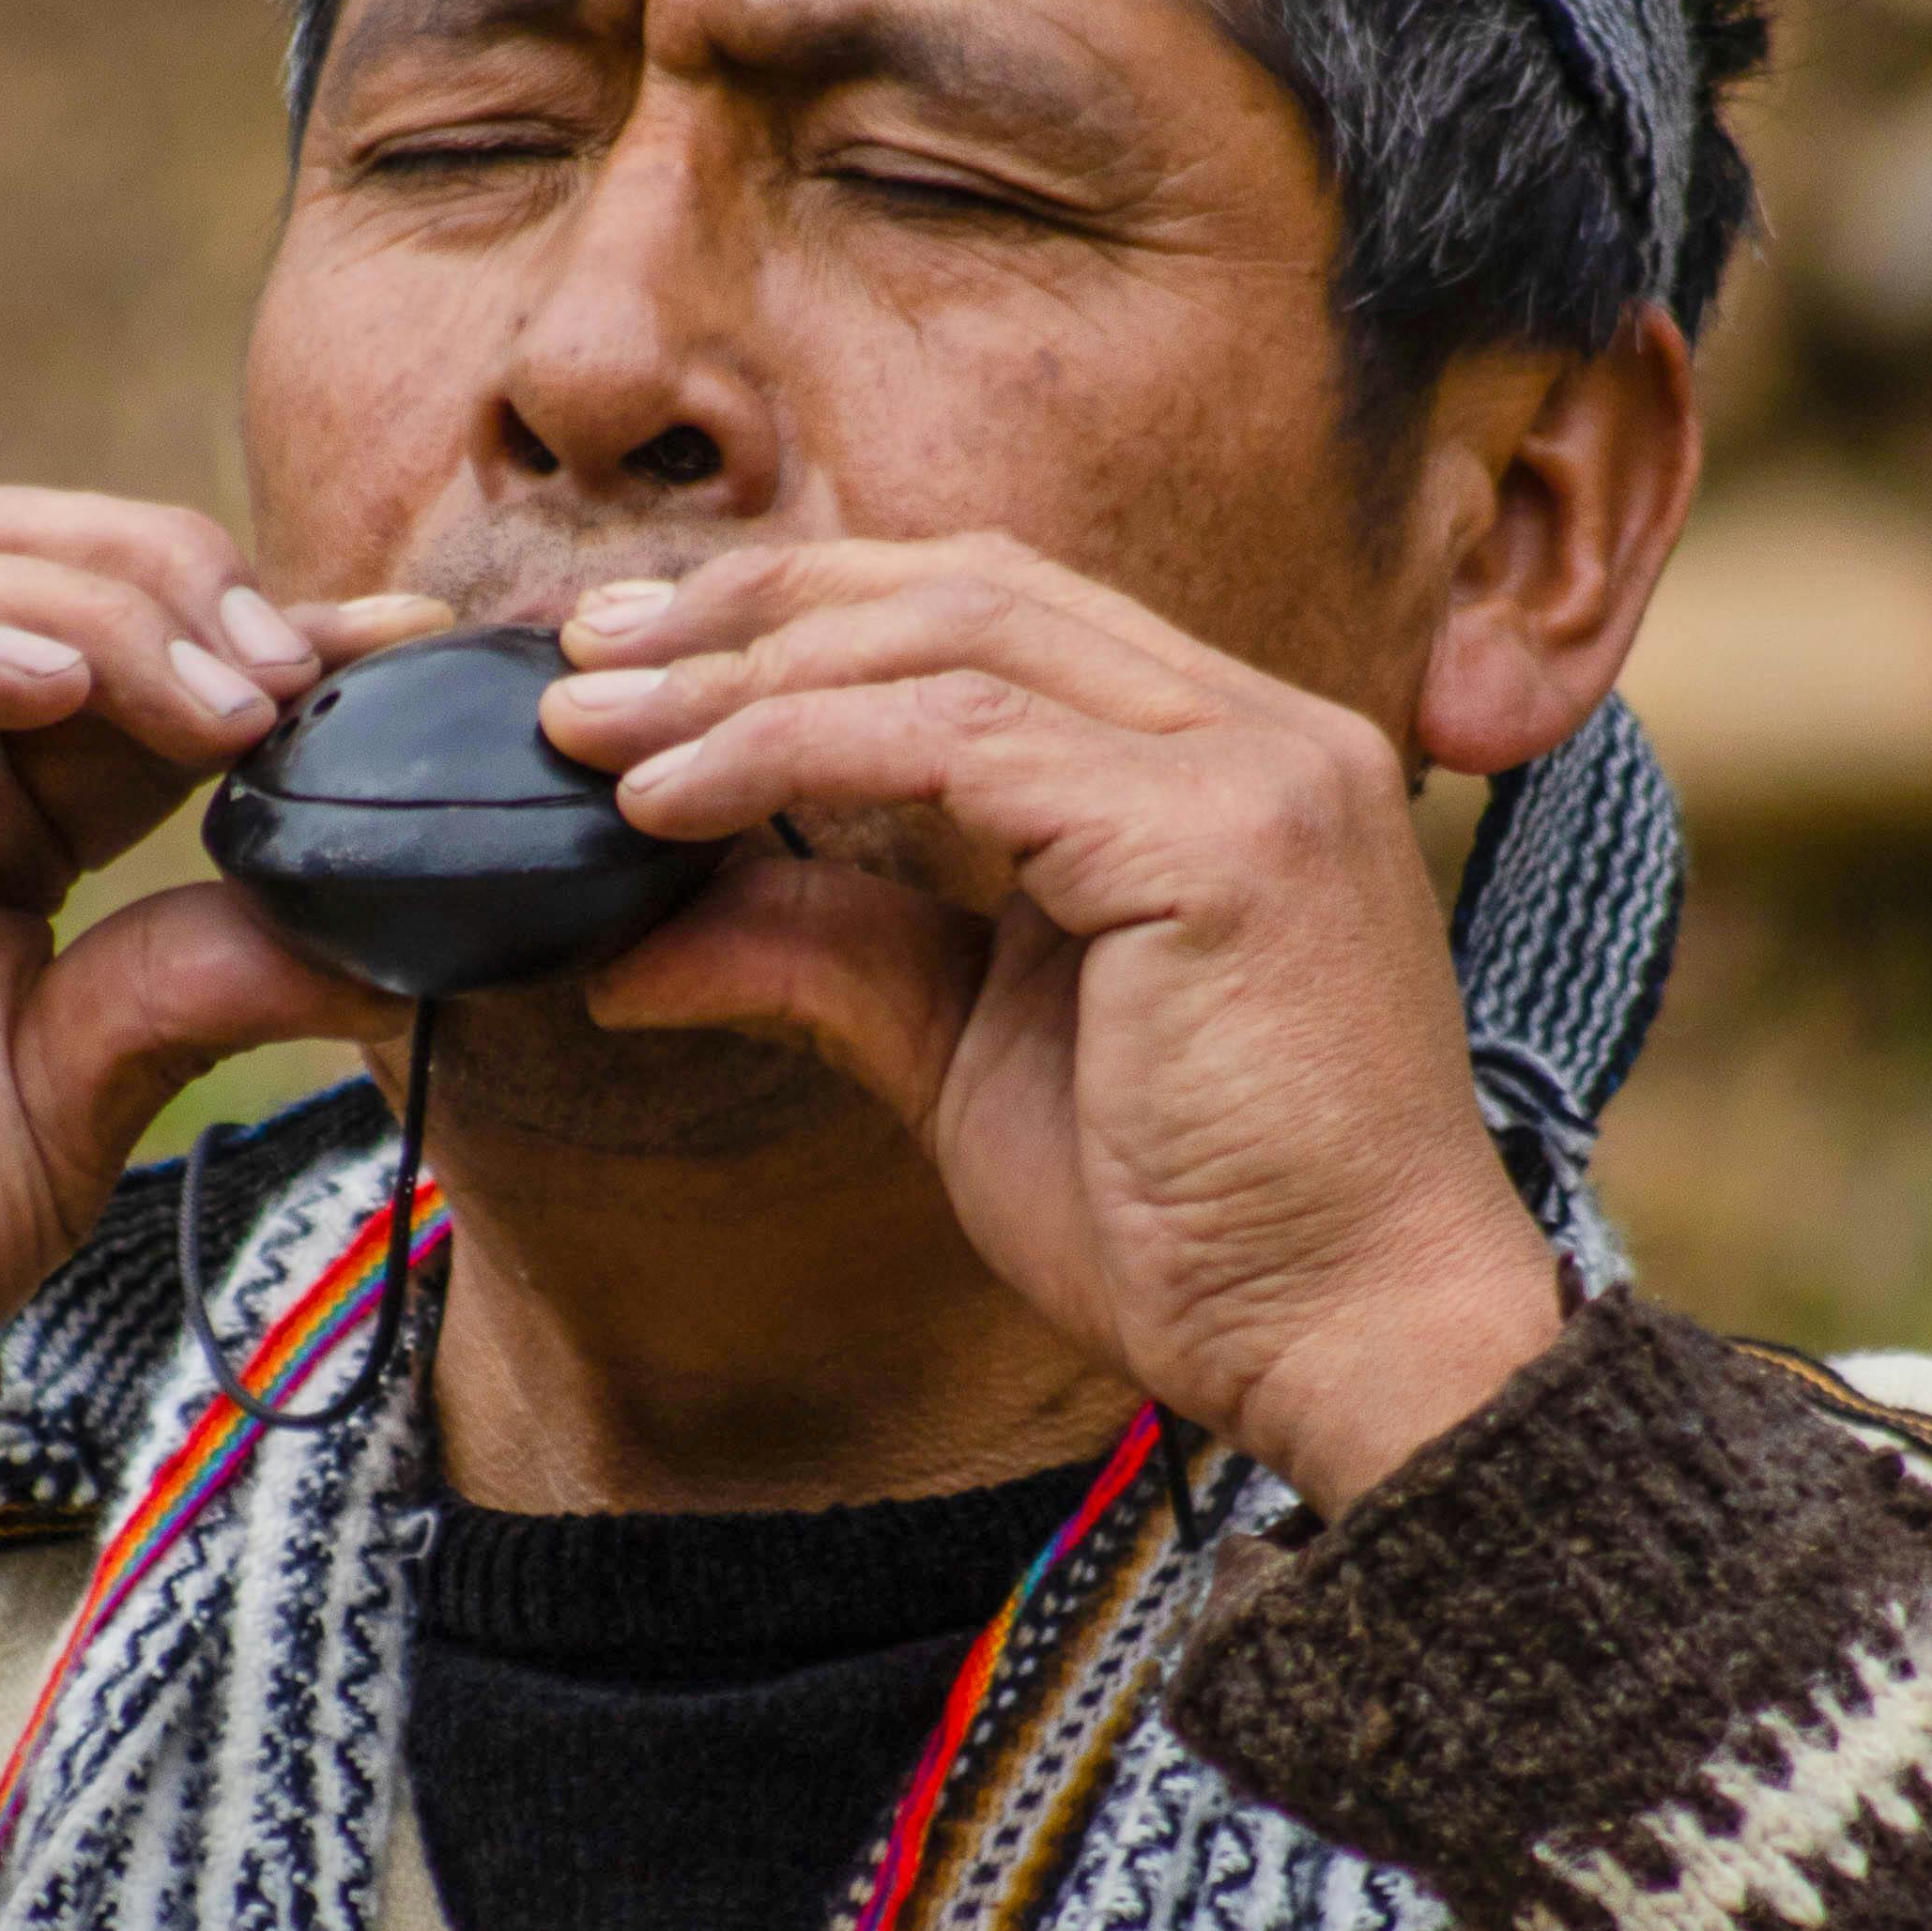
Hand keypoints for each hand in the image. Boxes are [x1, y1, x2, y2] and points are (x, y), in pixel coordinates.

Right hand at [0, 491, 438, 1326]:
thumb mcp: (85, 1087)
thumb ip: (209, 982)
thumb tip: (394, 935)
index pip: (131, 655)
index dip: (259, 626)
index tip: (399, 636)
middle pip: (32, 566)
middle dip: (177, 587)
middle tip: (290, 675)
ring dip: (89, 611)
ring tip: (211, 698)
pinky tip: (49, 690)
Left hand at [540, 535, 1563, 1516]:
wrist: (1351, 1345)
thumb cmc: (1194, 1227)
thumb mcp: (966, 1057)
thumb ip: (831, 958)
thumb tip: (635, 933)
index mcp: (1221, 760)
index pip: (996, 609)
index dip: (806, 612)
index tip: (640, 656)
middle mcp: (1260, 729)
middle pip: (969, 585)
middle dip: (752, 609)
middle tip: (579, 660)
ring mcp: (1257, 767)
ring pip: (955, 642)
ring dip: (745, 678)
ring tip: (596, 737)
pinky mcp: (1223, 839)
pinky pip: (965, 743)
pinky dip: (795, 752)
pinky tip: (676, 803)